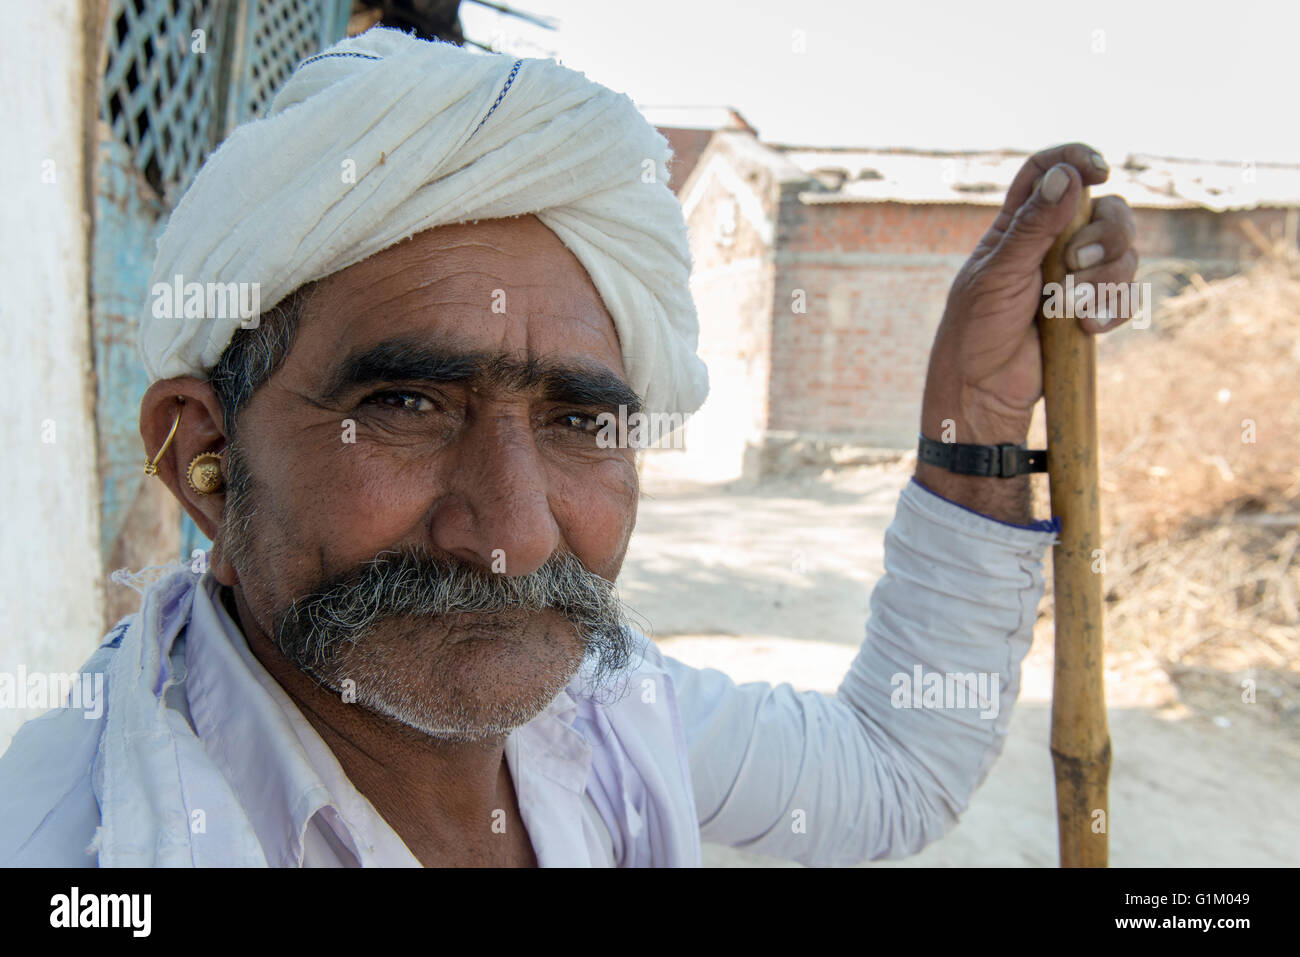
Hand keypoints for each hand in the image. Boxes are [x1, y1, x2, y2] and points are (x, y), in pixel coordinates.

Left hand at [920, 142, 1138, 445]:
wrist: (983, 390)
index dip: (1076, 160)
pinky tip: (1085, 329)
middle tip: (1075, 263)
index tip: (1099, 170)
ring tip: (1074, 307)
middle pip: (1105, 208)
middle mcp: (1052, 244)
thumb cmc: (976, 330)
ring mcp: (1076, 277)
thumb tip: (1065, 176)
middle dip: (1107, 232)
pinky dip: (1113, 308)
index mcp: (1018, 225)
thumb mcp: (999, 274)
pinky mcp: (1092, 309)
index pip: (1049, 172)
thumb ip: (1033, 226)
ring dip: (1108, 277)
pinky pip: (1126, 293)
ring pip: (1124, 251)